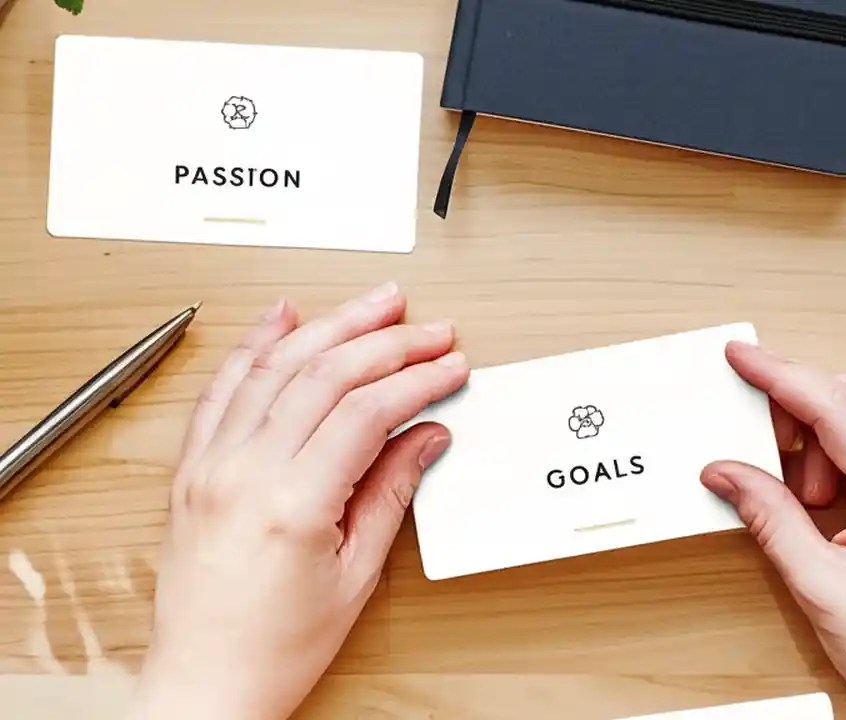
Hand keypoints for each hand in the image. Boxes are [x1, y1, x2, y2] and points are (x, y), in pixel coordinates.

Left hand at [128, 283, 469, 719]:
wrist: (205, 683)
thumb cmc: (274, 647)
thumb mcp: (355, 574)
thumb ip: (390, 492)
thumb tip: (425, 437)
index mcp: (290, 503)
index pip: (365, 411)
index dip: (417, 380)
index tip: (450, 367)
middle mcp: (242, 472)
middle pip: (324, 374)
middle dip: (387, 341)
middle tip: (430, 328)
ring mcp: (211, 465)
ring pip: (275, 366)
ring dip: (331, 325)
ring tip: (375, 304)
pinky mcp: (192, 468)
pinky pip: (223, 388)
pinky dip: (255, 345)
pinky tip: (283, 318)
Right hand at [702, 344, 845, 719]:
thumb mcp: (820, 586)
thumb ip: (770, 517)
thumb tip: (728, 472)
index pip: (836, 406)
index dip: (780, 375)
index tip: (743, 358)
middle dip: (802, 408)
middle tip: (767, 455)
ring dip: (838, 418)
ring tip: (809, 485)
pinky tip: (837, 483)